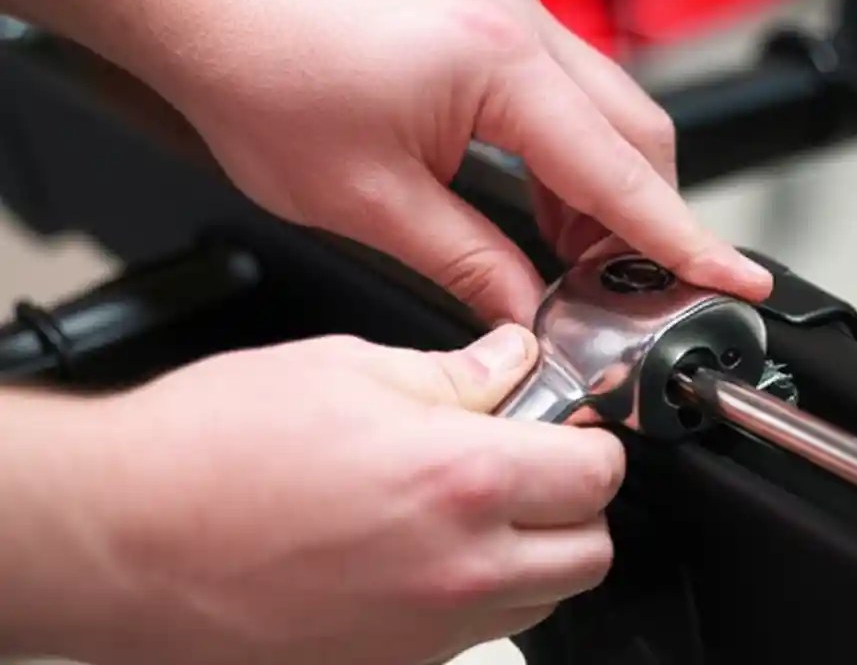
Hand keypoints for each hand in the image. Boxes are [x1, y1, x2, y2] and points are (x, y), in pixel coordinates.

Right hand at [0, 326, 624, 664]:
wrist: (120, 537)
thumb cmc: (211, 449)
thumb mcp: (348, 370)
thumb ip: (457, 372)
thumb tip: (516, 361)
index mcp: (462, 479)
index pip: (597, 473)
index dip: (591, 439)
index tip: (565, 422)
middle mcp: (456, 569)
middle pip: (589, 551)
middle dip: (576, 502)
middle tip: (531, 464)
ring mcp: (423, 631)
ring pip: (540, 599)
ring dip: (533, 553)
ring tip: (473, 506)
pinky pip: (473, 634)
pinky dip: (473, 595)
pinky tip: (421, 550)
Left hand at [131, 0, 772, 323]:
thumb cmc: (259, 74)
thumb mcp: (368, 201)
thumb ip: (468, 261)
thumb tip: (529, 309)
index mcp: (500, 64)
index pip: (622, 173)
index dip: (683, 239)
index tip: (734, 277)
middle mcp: (520, 26)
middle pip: (639, 134)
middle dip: (645, 220)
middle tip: (618, 293)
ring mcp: (508, 14)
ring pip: (608, 113)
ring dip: (606, 191)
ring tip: (572, 262)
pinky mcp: (487, 18)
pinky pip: (565, 95)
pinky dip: (570, 159)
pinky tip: (542, 207)